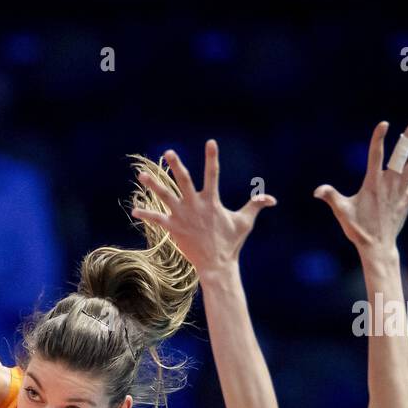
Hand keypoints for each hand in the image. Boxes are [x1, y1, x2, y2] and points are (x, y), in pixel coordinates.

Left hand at [131, 140, 275, 275]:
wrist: (216, 265)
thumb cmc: (231, 243)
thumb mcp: (245, 222)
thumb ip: (256, 205)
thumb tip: (272, 199)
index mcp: (212, 201)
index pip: (213, 174)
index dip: (212, 157)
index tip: (211, 142)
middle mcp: (195, 206)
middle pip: (183, 181)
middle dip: (175, 165)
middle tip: (168, 152)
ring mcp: (183, 216)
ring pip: (165, 196)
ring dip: (153, 185)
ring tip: (141, 175)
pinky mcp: (173, 229)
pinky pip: (157, 219)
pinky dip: (146, 214)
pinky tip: (134, 209)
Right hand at [314, 120, 407, 253]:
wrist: (377, 246)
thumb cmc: (358, 229)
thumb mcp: (341, 211)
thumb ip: (330, 197)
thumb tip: (317, 190)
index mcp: (372, 183)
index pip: (376, 155)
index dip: (379, 139)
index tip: (384, 124)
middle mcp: (389, 184)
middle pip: (402, 155)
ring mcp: (401, 192)